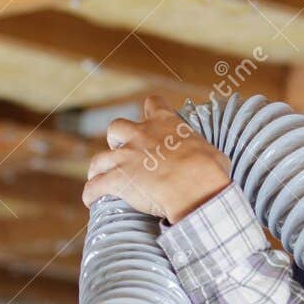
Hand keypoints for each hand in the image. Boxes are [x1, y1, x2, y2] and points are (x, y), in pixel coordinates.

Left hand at [81, 95, 232, 223]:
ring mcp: (125, 156)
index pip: (153, 103)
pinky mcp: (117, 179)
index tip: (150, 119)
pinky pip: (95, 186)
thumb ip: (202, 152)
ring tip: (98, 176)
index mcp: (166, 123)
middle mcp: (140, 134)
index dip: (150, 111)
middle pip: (116, 128)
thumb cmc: (210, 171)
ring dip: (98, 167)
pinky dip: (91, 193)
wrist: (195, 188)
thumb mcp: (213, 153)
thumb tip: (211, 162)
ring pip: (99, 158)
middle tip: (122, 151)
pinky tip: (90, 200)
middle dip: (116, 139)